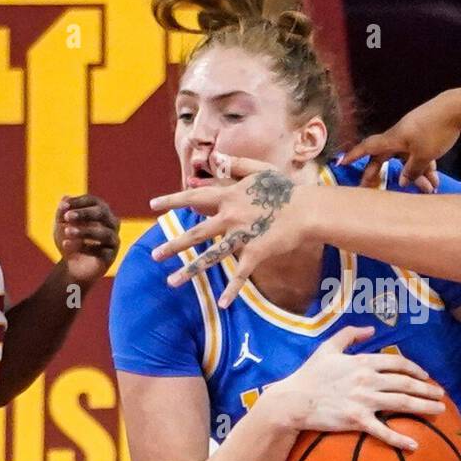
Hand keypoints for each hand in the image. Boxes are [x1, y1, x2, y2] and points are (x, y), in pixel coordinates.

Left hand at [55, 195, 119, 284]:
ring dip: (84, 231)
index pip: (93, 201)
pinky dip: (86, 249)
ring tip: (67, 232)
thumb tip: (65, 198)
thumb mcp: (61, 225)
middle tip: (67, 217)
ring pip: (104, 232)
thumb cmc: (69, 240)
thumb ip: (62, 212)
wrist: (72, 266)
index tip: (63, 207)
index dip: (78, 202)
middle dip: (84, 213)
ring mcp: (113, 239)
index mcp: (100, 211)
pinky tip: (71, 248)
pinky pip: (103, 251)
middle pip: (102, 212)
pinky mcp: (111, 256)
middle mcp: (111, 222)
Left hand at [148, 154, 305, 306]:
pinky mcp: (256, 253)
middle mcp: (230, 217)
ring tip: (171, 281)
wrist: (307, 210)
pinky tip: (222, 304)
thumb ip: (236, 164)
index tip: (153, 204)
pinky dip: (232, 290)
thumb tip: (217, 157)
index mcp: (229, 196)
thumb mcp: (260, 170)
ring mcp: (241, 236)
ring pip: (210, 257)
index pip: (194, 197)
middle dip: (173, 245)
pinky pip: (241, 274)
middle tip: (155, 255)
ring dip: (189, 270)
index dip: (172, 200)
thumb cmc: (285, 189)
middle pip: (196, 233)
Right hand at [266, 325, 446, 450]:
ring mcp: (363, 400)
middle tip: (442, 396)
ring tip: (439, 411)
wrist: (293, 400)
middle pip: (406, 383)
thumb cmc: (309, 374)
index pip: (398, 363)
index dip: (416, 369)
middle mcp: (367, 380)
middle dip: (427, 389)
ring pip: (402, 402)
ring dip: (424, 407)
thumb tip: (369, 329)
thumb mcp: (328, 348)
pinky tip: (414, 445)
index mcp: (363, 362)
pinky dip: (400, 439)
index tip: (426, 376)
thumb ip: (349, 335)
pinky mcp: (356, 420)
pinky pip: (382, 430)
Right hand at [341, 91, 460, 187]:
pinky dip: (426, 165)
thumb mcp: (424, 155)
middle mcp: (400, 135)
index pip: (369, 147)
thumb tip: (403, 181)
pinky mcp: (426, 133)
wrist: (457, 108)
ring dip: (417, 175)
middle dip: (380, 173)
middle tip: (372, 189)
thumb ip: (412, 170)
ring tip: (430, 190)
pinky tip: (435, 178)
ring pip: (408, 157)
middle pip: (386, 156)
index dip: (355, 155)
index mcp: (394, 138)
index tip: (341, 162)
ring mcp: (413, 133)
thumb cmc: (436, 131)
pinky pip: (420, 152)